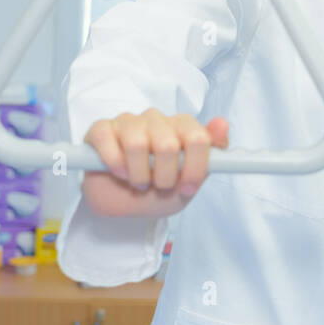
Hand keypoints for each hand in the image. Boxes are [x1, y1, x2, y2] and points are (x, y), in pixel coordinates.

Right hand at [81, 109, 228, 217]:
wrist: (124, 205)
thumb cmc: (160, 190)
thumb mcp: (190, 183)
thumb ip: (211, 157)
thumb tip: (222, 123)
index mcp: (183, 127)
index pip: (198, 138)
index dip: (194, 168)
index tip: (187, 188)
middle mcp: (157, 119)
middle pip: (168, 144)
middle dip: (164, 177)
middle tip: (159, 186)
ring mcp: (128, 121)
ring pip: (137, 144)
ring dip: (139, 174)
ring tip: (140, 183)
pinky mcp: (101, 129)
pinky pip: (107, 141)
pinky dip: (115, 164)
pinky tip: (120, 174)